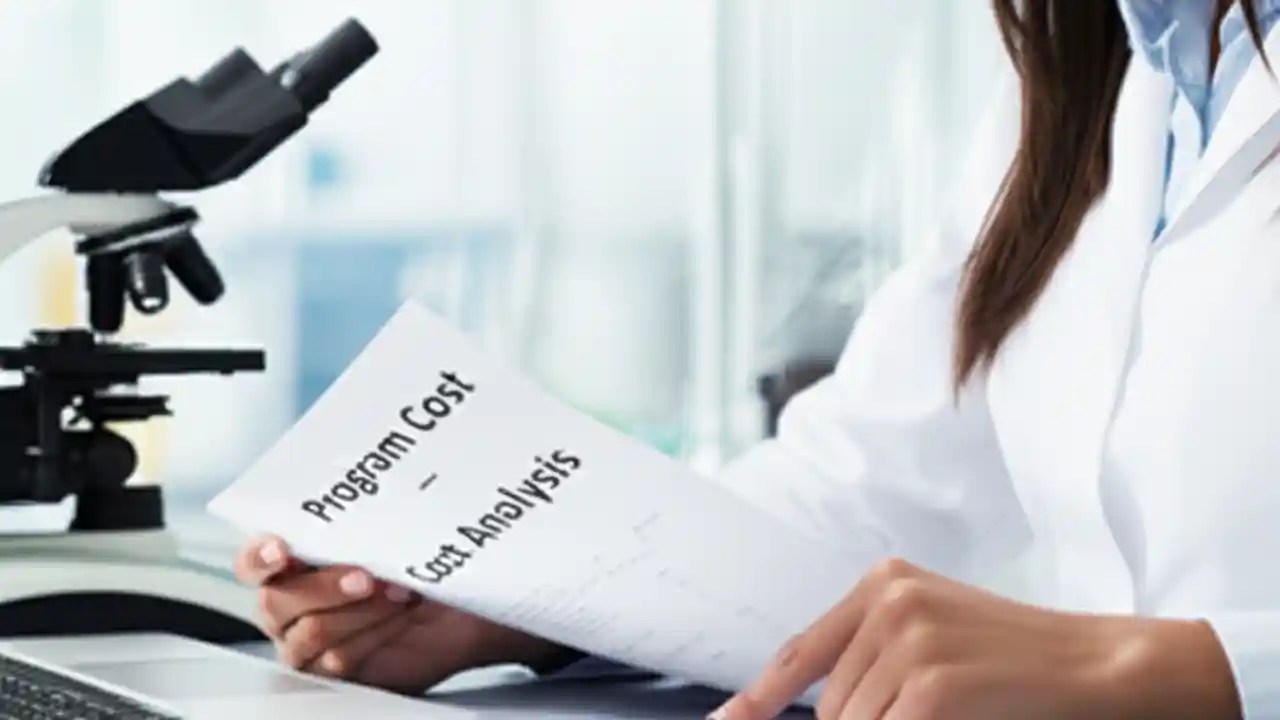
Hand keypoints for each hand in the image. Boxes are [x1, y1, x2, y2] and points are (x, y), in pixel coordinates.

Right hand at [235, 534, 568, 693]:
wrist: (465, 604)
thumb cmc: (421, 560)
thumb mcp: (394, 531)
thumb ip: (364, 523)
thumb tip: (359, 494)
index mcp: (294, 564)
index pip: (254, 562)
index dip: (260, 556)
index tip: (283, 548)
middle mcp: (294, 605)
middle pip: (277, 603)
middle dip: (323, 587)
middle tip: (366, 575)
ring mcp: (312, 643)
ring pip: (310, 635)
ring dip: (357, 612)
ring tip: (399, 592)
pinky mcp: (341, 672)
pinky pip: (339, 662)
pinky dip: (373, 635)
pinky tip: (400, 616)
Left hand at [712, 558, 1241, 719]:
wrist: (1098, 663)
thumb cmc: (1017, 657)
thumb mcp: (933, 632)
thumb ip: (873, 653)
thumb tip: (815, 703)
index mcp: (884, 582)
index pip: (802, 649)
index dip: (760, 694)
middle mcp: (889, 601)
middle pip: (831, 703)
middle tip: (925, 713)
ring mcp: (911, 639)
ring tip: (952, 714)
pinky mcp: (934, 683)